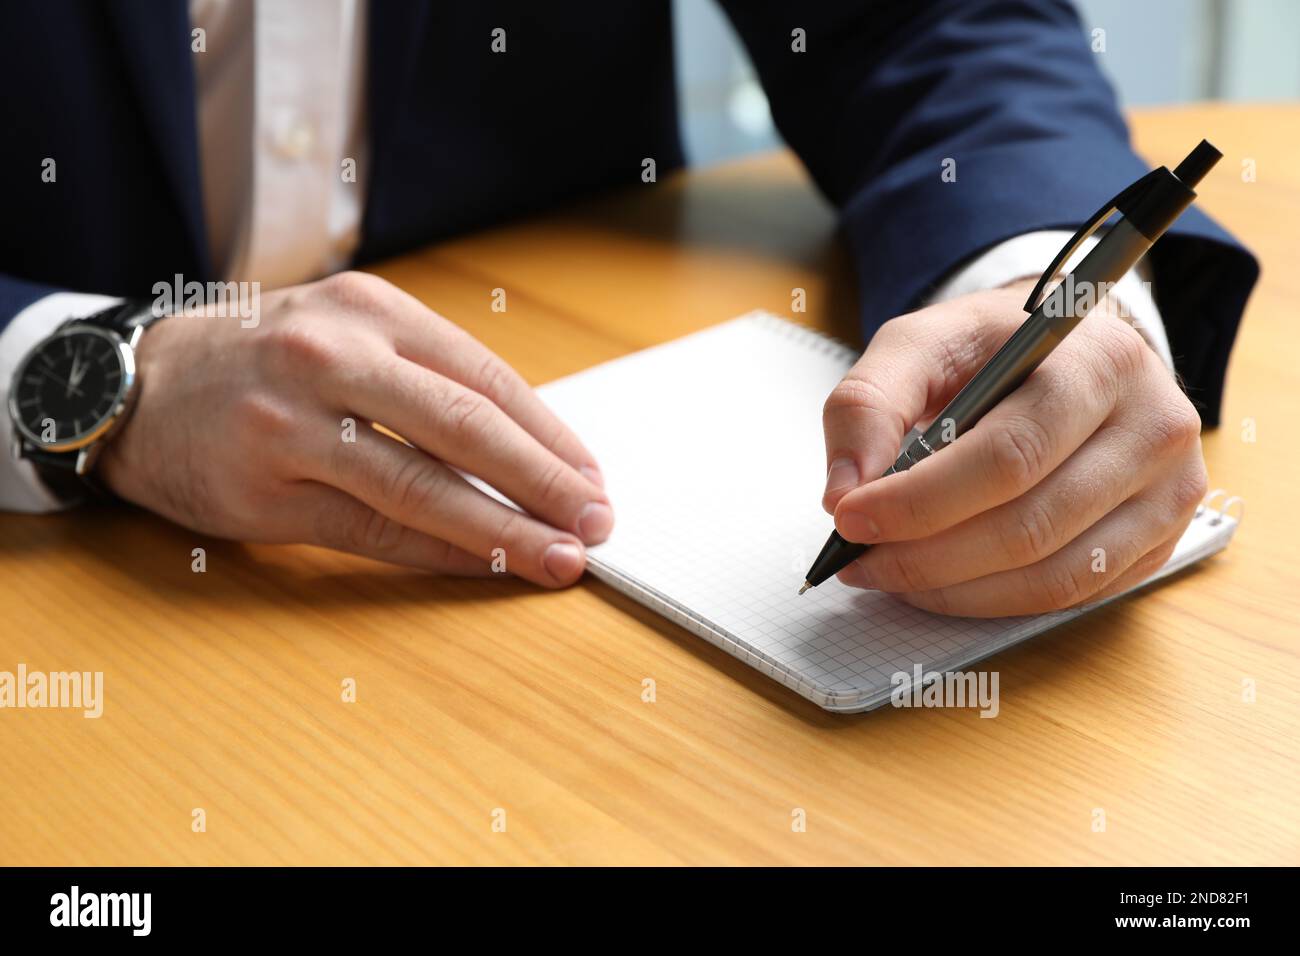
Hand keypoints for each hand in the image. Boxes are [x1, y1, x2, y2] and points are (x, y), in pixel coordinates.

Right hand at [98, 271, 612, 586]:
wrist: (139, 387)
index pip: (484, 378)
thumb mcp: (346, 333)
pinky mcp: (263, 489)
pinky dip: (437, 553)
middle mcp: (332, 357)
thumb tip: (532, 448)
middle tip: (596, 521)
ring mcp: (291, 423)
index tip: (592, 477)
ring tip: (557, 558)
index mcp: (369, 311)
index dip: (549, 435)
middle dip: (544, 482)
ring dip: (502, 531)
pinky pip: (371, 531)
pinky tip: (483, 568)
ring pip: (421, 487)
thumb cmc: (267, 362)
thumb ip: (428, 377)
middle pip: (464, 428)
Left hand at [820, 280, 1207, 616]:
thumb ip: (867, 403)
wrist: (1068, 352)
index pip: (1009, 455)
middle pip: (1030, 525)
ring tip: (889, 573)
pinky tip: (942, 582)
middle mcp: (1154, 427)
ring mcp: (1170, 492)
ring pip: (1053, 576)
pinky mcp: (1161, 540)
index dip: (922, 500)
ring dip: (954, 589)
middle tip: (859, 558)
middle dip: (926, 554)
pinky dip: (993, 600)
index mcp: (1099, 362)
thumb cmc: (994, 348)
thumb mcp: (920, 343)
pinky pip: (1073, 596)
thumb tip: (843, 492)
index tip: (850, 518)